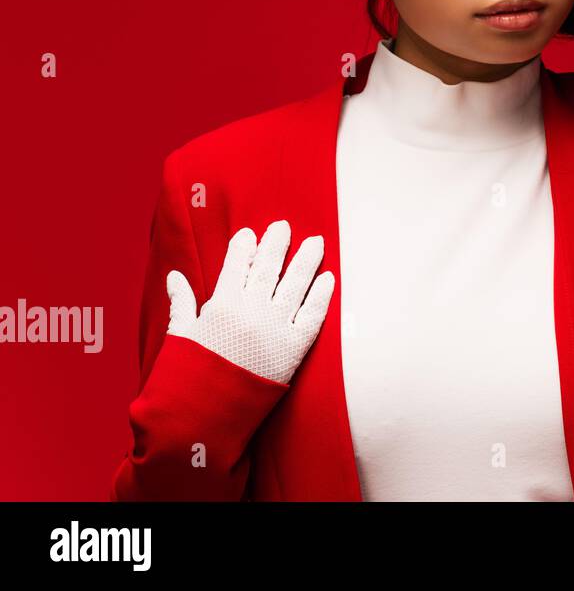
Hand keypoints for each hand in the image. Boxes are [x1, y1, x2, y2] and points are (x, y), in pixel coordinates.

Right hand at [165, 220, 333, 384]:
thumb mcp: (179, 336)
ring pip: (295, 285)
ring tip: (316, 242)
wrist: (204, 417)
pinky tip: (328, 278)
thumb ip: (182, 303)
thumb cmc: (187, 378)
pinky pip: (312, 315)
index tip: (251, 234)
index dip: (244, 248)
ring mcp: (275, 328)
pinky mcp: (294, 348)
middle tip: (284, 226)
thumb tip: (175, 276)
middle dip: (276, 245)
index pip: (235, 266)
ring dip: (306, 261)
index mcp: (221, 305)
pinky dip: (321, 295)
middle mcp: (251, 311)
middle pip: (268, 268)